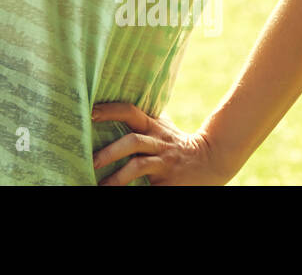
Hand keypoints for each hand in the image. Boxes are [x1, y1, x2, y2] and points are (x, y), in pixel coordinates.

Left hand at [90, 102, 231, 185]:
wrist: (212, 161)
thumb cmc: (177, 142)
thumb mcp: (162, 126)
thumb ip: (142, 119)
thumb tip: (110, 106)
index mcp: (154, 126)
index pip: (130, 112)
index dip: (111, 110)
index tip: (89, 113)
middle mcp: (158, 142)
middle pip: (133, 141)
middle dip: (110, 152)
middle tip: (90, 160)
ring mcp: (164, 163)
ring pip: (139, 166)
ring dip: (118, 177)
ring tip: (100, 185)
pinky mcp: (169, 182)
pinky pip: (149, 187)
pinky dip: (134, 190)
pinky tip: (119, 193)